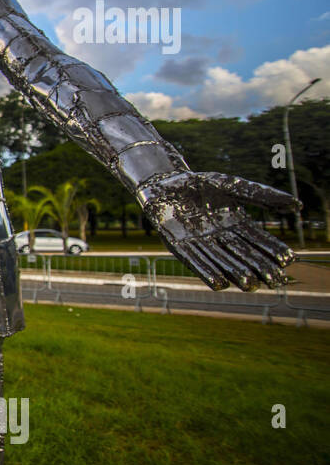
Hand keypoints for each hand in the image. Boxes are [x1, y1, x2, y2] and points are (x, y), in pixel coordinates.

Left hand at [140, 171, 296, 290]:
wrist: (166, 180)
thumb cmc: (200, 183)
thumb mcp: (233, 186)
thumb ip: (261, 195)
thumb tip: (298, 206)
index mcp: (235, 225)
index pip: (258, 240)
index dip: (273, 251)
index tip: (288, 260)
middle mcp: (220, 237)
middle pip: (243, 255)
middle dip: (259, 267)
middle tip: (276, 280)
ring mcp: (200, 242)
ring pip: (221, 260)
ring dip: (236, 273)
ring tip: (251, 284)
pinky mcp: (179, 245)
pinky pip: (195, 260)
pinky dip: (207, 271)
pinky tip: (220, 283)